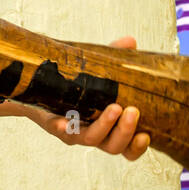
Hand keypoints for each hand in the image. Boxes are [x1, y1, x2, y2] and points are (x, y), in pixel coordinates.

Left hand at [29, 35, 150, 160]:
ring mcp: (74, 132)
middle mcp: (94, 134)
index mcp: (110, 127)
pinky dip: (64, 127)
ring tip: (114, 107)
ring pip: (91, 139)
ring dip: (104, 126)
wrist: (42, 85)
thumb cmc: (78, 81)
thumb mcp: (101, 68)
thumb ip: (117, 57)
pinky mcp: (54, 125)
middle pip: (113, 147)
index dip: (138, 147)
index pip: (128, 147)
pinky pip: (60, 129)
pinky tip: (65, 122)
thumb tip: (131, 42)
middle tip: (132, 111)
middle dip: (125, 131)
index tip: (146, 135)